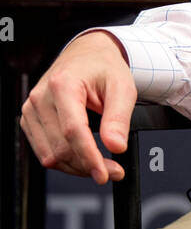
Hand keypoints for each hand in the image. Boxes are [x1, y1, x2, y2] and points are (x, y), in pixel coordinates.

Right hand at [20, 31, 136, 184]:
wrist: (87, 55)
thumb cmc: (103, 68)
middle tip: (114, 170)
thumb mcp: (123, 87)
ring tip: (101, 165)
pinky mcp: (30, 120)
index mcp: (64, 85)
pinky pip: (44, 152)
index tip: (104, 174)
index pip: (73, 131)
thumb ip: (119, 118)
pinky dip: (65, 161)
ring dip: (76, 167)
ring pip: (50, 155)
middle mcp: (41, 97)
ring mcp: (31, 109)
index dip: (89, 157)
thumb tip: (116, 146)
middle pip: (61, 147)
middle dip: (88, 165)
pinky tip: (83, 157)